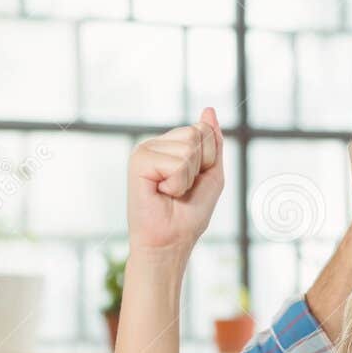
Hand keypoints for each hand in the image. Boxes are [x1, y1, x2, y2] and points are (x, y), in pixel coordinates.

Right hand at [126, 108, 226, 254]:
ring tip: (170, 192)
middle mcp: (156, 144)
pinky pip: (177, 163)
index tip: (192, 182)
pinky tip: (161, 193)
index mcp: (171, 145)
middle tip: (180, 189)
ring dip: (187, 177)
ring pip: (188, 147)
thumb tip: (208, 110)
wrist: (170, 242)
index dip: (208, 160)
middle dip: (199, 166)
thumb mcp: (211, 175)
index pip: (204, 130)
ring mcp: (145, 150)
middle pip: (197, 134)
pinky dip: (177, 184)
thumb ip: (212, 143)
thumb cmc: (188, 215)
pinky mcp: (138, 160)